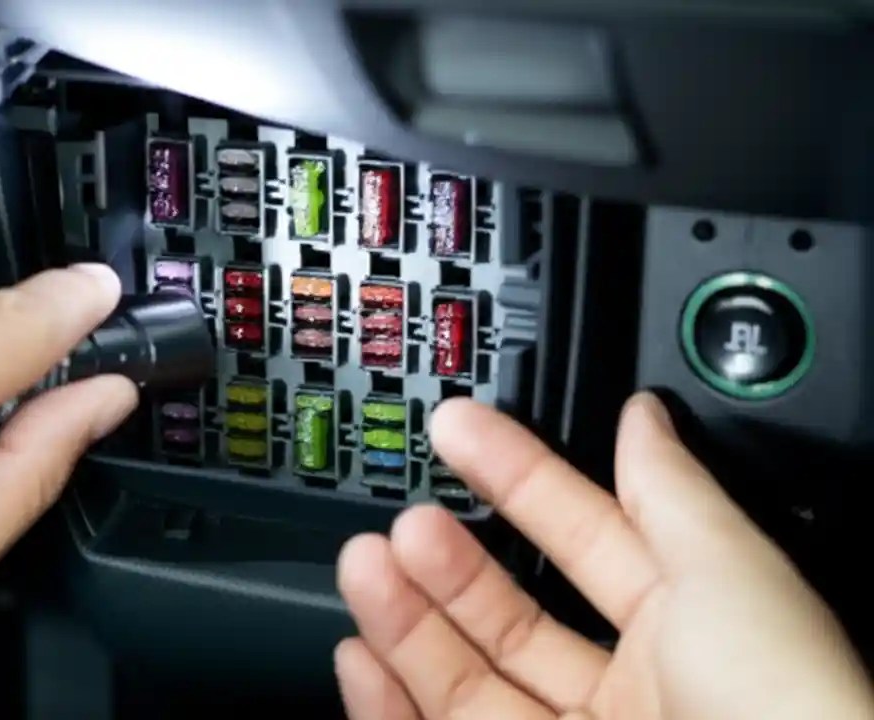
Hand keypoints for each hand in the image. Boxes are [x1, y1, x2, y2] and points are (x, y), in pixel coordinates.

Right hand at [336, 394, 873, 718]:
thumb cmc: (783, 706)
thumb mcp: (728, 573)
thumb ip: (670, 491)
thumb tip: (643, 415)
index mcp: (688, 638)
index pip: (585, 538)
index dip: (520, 479)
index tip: (461, 432)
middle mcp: (629, 701)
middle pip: (513, 619)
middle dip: (450, 564)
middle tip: (406, 520)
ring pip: (466, 682)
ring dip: (407, 623)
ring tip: (366, 566)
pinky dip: (386, 706)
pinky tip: (361, 660)